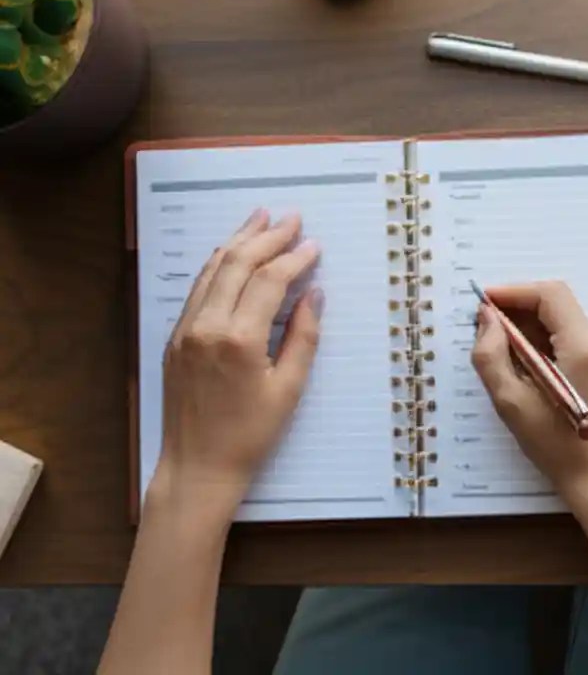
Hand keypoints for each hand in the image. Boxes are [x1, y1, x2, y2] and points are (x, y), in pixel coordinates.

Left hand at [153, 209, 322, 510]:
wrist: (198, 467)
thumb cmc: (250, 435)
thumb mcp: (289, 389)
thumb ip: (304, 336)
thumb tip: (315, 294)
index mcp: (238, 339)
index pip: (269, 281)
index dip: (294, 259)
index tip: (314, 244)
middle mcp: (206, 326)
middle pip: (237, 264)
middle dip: (266, 237)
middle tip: (290, 217)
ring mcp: (185, 330)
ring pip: (212, 271)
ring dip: (238, 242)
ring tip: (259, 218)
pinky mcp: (174, 338)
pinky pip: (198, 289)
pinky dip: (219, 266)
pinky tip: (232, 255)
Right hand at [470, 280, 587, 511]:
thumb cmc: (557, 447)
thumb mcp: (511, 402)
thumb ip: (491, 355)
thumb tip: (486, 318)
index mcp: (586, 345)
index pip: (550, 294)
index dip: (513, 292)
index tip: (483, 303)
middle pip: (557, 305)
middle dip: (519, 311)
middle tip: (486, 330)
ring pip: (563, 320)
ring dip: (532, 328)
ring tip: (504, 353)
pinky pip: (573, 336)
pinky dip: (547, 341)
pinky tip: (529, 366)